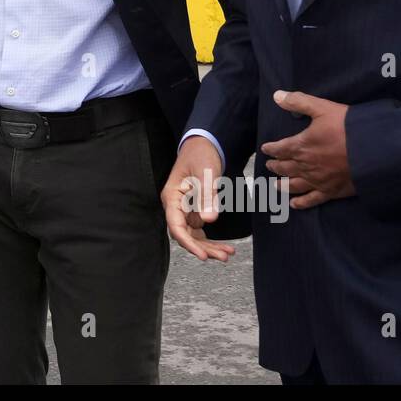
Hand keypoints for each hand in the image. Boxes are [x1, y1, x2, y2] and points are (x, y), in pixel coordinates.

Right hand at [161, 135, 236, 261]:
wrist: (204, 144)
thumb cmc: (201, 154)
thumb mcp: (206, 173)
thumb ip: (207, 196)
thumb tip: (209, 220)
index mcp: (172, 197)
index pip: (176, 226)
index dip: (188, 243)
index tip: (202, 255)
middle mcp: (176, 206)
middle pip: (185, 235)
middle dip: (203, 248)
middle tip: (223, 256)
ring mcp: (185, 209)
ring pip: (194, 236)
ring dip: (209, 246)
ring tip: (228, 253)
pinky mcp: (194, 210)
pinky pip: (201, 230)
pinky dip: (212, 239)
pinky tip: (226, 246)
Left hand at [261, 89, 353, 209]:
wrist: (374, 150)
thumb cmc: (348, 127)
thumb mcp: (322, 108)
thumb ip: (299, 101)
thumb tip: (277, 95)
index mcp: (301, 145)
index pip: (279, 149)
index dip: (271, 149)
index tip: (265, 149)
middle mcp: (305, 165)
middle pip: (285, 167)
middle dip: (275, 166)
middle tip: (269, 165)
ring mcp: (318, 180)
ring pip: (294, 185)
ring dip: (283, 185)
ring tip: (275, 185)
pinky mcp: (331, 191)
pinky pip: (312, 199)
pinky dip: (301, 203)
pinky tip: (295, 204)